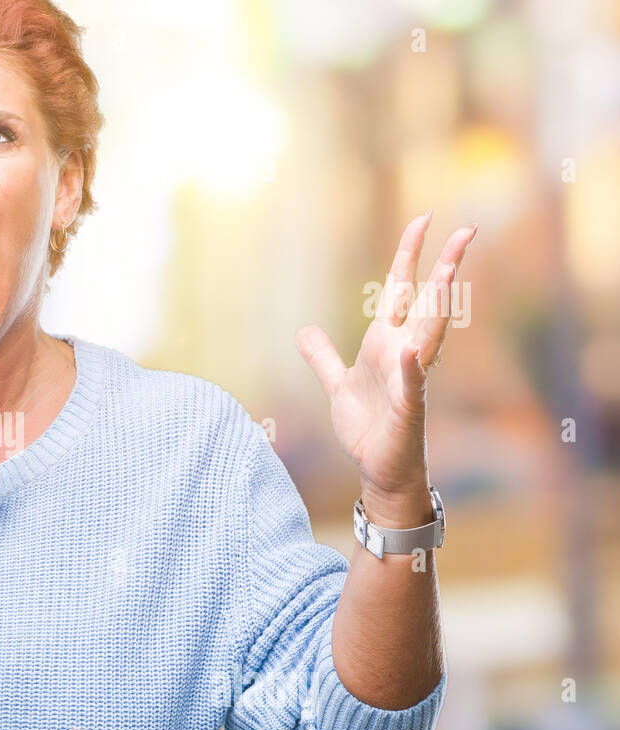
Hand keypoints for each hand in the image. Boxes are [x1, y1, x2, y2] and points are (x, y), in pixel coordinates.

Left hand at [296, 212, 475, 524]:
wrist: (377, 468)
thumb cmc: (367, 426)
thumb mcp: (337, 384)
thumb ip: (322, 357)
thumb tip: (304, 331)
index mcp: (385, 342)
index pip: (400, 289)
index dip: (409, 255)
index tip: (423, 220)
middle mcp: (403, 353)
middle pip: (426, 302)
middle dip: (444, 267)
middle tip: (467, 230)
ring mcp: (410, 379)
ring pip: (429, 334)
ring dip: (438, 305)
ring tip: (448, 273)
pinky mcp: (408, 408)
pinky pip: (413, 383)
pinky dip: (412, 367)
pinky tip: (412, 349)